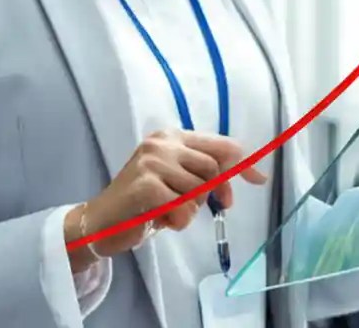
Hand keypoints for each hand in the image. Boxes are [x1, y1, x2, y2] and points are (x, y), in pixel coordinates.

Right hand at [64, 129, 265, 269]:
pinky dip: (176, 221)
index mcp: (171, 136)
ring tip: (165, 211)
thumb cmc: (141, 203)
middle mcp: (163, 142)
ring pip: (200, 191)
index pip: (221, 144)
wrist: (100, 222)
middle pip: (214, 169)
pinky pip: (184, 208)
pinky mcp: (147, 185)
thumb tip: (254, 175)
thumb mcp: (176, 181)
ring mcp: (153, 161)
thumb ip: (205, 173)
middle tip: (190, 207)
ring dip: (187, 210)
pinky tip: (157, 219)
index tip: (259, 180)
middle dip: (211, 193)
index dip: (243, 164)